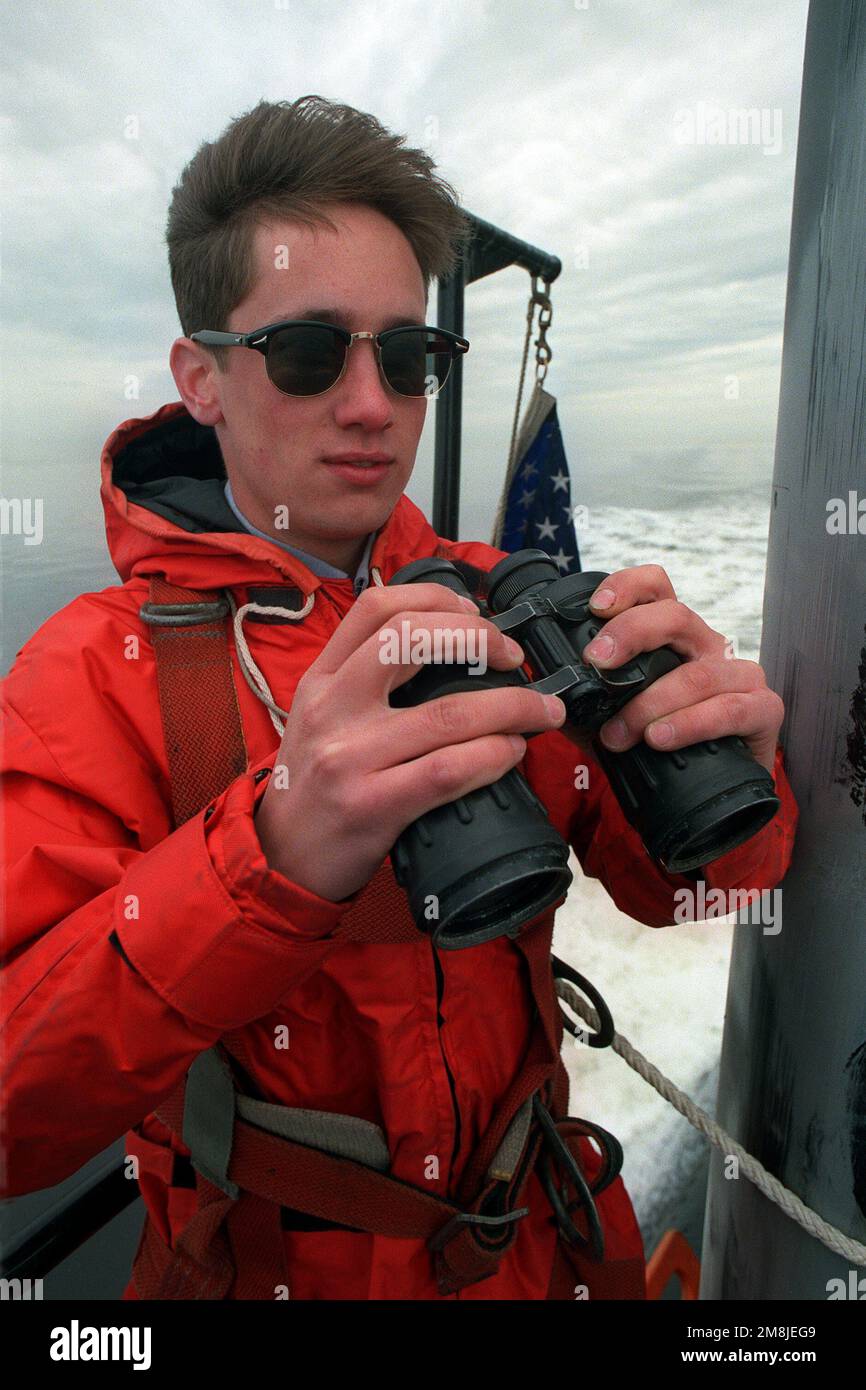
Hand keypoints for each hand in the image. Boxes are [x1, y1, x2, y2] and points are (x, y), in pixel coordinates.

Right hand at [254, 582, 566, 901]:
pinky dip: (494, 756)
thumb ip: (367, 681)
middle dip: (480, 637)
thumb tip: (453, 648)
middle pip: (412, 638)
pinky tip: (512, 752)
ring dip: (513, 705)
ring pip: (447, 711)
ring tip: (541, 710)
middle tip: (514, 656)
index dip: (438, 599)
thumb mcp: (320, 716)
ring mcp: (349, 757)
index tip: (477, 613)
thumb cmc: (312, 786)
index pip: (377, 607)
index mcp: (322, 678)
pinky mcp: (371, 806)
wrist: (278, 859)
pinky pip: (447, 771)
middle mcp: (332, 707)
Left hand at [554, 564, 783, 773]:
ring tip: (619, 733)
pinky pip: (732, 709)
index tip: (596, 607)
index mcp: (672, 637)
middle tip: (596, 662)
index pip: (657, 588)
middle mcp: (706, 647)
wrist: (712, 794)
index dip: (628, 586)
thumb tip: (539, 693)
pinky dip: (691, 724)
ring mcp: (740, 676)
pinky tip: (660, 738)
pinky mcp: (763, 710)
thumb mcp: (612, 716)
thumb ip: (582, 700)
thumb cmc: (659, 746)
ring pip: (698, 674)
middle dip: (631, 634)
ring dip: (651, 703)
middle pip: (676, 617)